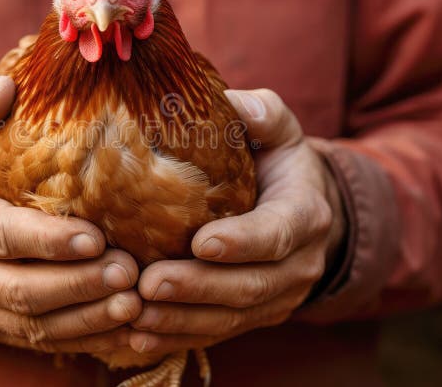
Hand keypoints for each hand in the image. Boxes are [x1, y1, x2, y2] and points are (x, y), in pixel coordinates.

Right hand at [0, 73, 140, 353]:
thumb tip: (1, 93)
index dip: (45, 242)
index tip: (95, 237)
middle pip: (20, 290)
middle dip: (77, 286)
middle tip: (128, 273)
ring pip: (34, 326)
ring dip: (87, 319)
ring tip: (135, 304)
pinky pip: (44, 342)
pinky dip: (86, 338)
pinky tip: (127, 328)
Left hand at [129, 89, 345, 353]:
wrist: (303, 208)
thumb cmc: (279, 162)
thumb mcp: (279, 129)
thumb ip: (263, 113)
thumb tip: (236, 104)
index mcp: (306, 214)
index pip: (277, 233)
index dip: (242, 241)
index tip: (201, 242)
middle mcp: (298, 264)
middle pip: (250, 285)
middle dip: (199, 288)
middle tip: (150, 284)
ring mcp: (278, 296)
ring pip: (232, 318)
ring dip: (182, 320)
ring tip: (136, 314)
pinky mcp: (256, 316)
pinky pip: (218, 334)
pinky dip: (178, 337)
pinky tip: (139, 336)